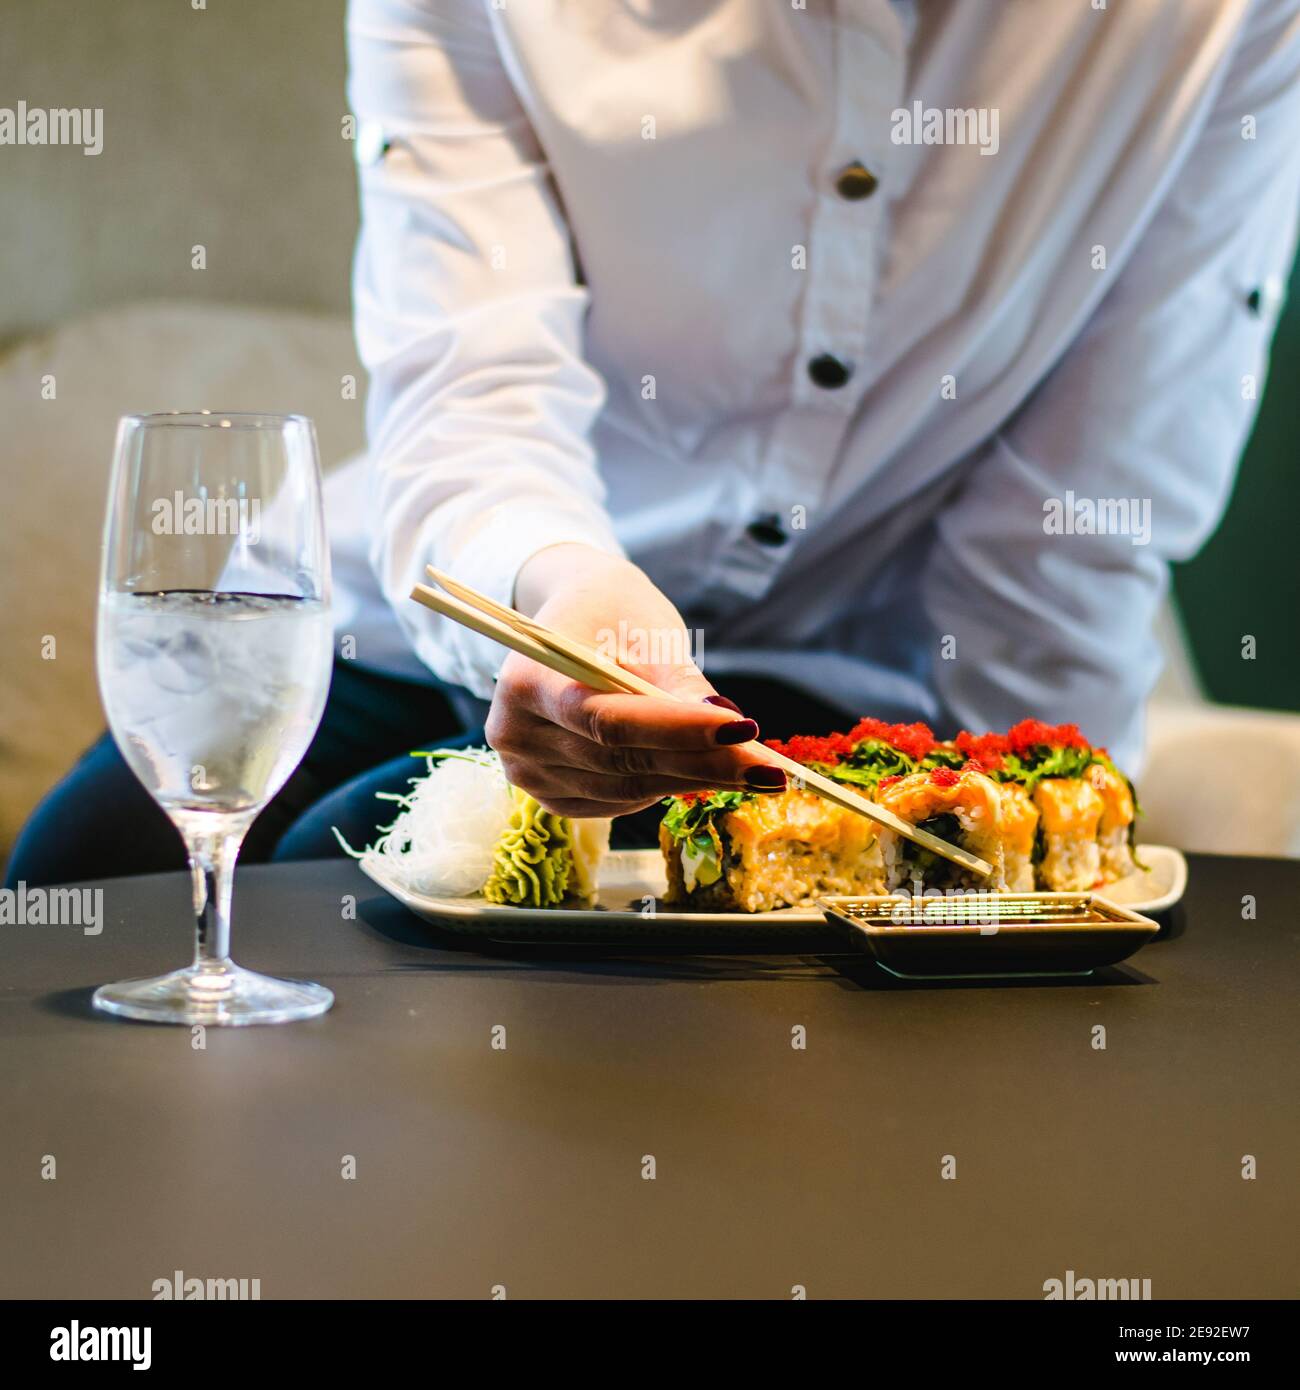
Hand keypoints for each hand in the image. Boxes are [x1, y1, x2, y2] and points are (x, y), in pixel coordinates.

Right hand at [485, 545, 785, 816]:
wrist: (569, 623)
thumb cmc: (610, 614)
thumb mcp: (647, 632)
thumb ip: (682, 687)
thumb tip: (733, 734)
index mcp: (526, 682)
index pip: (610, 720)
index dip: (680, 731)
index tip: (744, 730)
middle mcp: (515, 736)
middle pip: (623, 762)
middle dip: (705, 764)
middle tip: (771, 768)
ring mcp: (528, 773)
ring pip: (628, 789)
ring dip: (695, 780)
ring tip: (754, 772)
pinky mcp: (550, 796)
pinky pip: (619, 802)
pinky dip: (665, 787)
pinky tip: (704, 773)